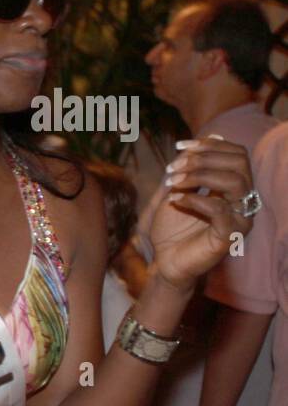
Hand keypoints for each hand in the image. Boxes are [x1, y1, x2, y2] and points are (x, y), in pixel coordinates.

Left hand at [149, 137, 254, 290]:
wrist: (164, 261)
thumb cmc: (171, 228)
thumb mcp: (176, 191)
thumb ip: (187, 169)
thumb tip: (196, 145)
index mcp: (233, 187)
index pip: (237, 154)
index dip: (210, 146)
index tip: (180, 146)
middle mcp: (242, 200)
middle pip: (240, 163)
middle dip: (204, 158)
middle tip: (175, 167)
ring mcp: (239, 218)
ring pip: (236, 182)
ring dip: (200, 175)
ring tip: (173, 182)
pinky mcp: (230, 236)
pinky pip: (221, 210)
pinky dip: (196, 200)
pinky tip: (176, 201)